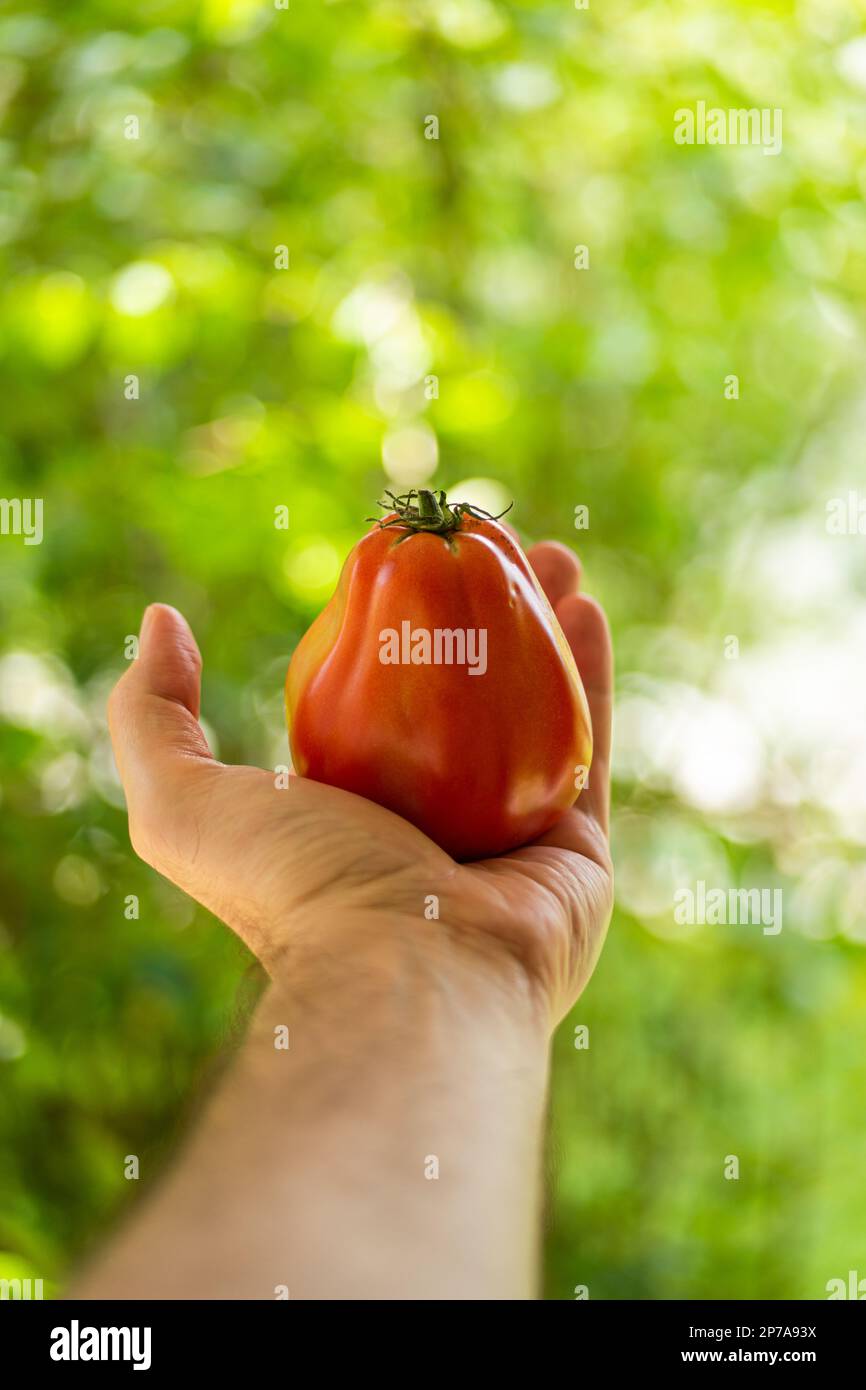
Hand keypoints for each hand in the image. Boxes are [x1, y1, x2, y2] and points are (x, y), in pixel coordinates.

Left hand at [108, 541, 612, 1027]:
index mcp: (352, 816)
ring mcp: (509, 838)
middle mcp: (433, 825)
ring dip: (541, 632)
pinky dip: (588, 679)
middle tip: (488, 547)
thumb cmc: (296, 887)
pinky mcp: (577, 853)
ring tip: (552, 559)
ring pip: (532, 711)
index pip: (377, 699)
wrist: (408, 981)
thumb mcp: (184, 800)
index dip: (393, 624)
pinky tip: (584, 607)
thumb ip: (153, 715)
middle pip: (465, 694)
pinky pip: (586, 750)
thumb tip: (162, 622)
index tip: (407, 559)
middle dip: (482, 615)